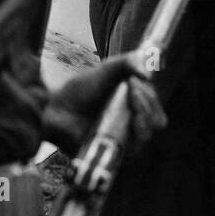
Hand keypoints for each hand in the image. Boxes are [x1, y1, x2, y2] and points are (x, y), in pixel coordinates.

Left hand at [41, 52, 166, 153]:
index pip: (155, 108)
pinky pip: (132, 150)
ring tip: (130, 102)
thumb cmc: (82, 89)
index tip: (135, 80)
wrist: (58, 106)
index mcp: (134, 107)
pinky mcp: (112, 153)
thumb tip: (149, 74)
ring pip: (147, 134)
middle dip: (149, 102)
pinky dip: (134, 134)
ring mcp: (122, 140)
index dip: (151, 96)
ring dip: (144, 115)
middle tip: (132, 88)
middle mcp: (131, 125)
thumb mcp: (108, 69)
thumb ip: (129, 62)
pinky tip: (128, 121)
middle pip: (156, 121)